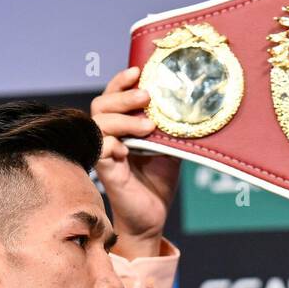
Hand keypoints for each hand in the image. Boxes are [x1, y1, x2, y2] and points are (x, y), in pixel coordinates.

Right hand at [92, 67, 179, 257]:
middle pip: (101, 103)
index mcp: (121, 126)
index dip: (121, 81)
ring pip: (99, 123)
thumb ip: (170, 127)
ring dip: (122, 119)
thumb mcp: (170, 148)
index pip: (113, 95)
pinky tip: (127, 150)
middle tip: (146, 97)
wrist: (152, 216)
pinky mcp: (104, 171)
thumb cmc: (157, 182)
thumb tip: (189, 104)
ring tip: (147, 125)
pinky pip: (99, 149)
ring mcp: (104, 153)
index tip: (138, 71)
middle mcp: (108, 136)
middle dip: (123, 96)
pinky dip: (112, 145)